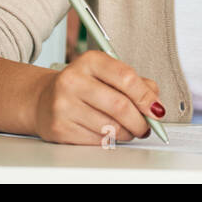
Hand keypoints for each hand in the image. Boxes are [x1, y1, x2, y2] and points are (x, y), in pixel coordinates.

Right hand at [33, 50, 162, 144]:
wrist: (44, 99)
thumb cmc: (83, 86)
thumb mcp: (107, 74)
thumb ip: (136, 84)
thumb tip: (156, 105)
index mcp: (89, 61)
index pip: (126, 77)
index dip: (146, 96)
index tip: (157, 109)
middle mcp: (73, 80)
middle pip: (120, 106)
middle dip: (140, 121)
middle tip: (147, 127)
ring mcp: (63, 105)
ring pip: (110, 127)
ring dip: (127, 133)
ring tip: (129, 130)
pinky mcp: (59, 128)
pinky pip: (96, 140)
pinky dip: (110, 140)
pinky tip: (109, 133)